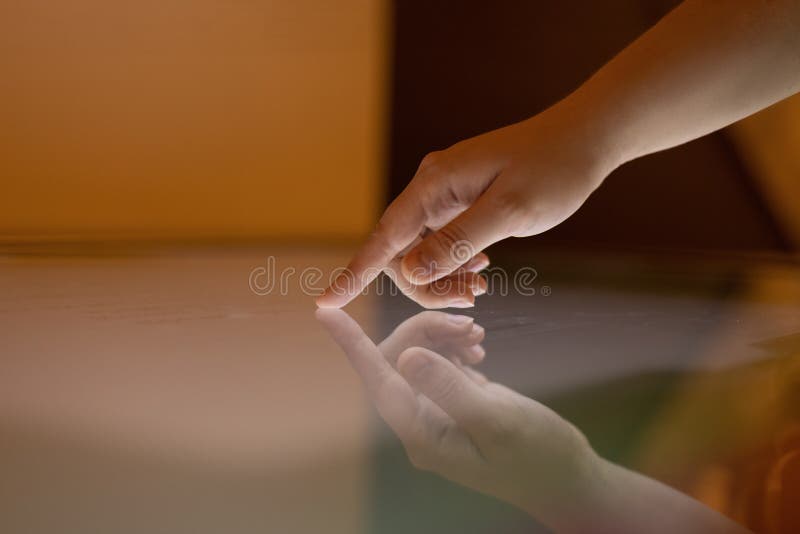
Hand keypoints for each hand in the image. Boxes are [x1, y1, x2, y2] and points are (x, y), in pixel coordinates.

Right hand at [316, 102, 617, 308]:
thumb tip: (409, 272)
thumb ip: (457, 242)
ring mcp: (445, 193)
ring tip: (481, 287)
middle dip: (426, 283)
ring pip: (423, 249)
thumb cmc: (552, 170)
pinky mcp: (461, 200)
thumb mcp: (509, 212)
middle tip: (471, 298)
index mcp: (435, 185)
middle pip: (402, 250)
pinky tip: (482, 268)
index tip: (325, 302)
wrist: (584, 140)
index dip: (354, 273)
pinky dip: (456, 262)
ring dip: (444, 276)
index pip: (383, 238)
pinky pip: (442, 240)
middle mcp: (432, 187)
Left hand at [316, 308, 598, 524]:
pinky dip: (453, 347)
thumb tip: (405, 357)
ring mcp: (435, 412)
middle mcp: (420, 423)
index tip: (324, 312)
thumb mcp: (496, 420)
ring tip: (477, 337)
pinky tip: (477, 348)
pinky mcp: (452, 402)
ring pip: (418, 356)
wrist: (565, 476)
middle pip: (398, 359)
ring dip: (442, 337)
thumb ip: (448, 389)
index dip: (350, 343)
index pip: (376, 379)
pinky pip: (437, 362)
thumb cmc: (537, 456)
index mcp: (422, 433)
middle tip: (467, 325)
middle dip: (425, 331)